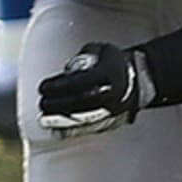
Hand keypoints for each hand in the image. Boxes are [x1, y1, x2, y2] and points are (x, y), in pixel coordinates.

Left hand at [38, 42, 156, 137]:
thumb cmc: (115, 63)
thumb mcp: (103, 49)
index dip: (59, 86)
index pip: (79, 82)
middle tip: (42, 103)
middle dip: (56, 104)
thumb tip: (68, 68)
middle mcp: (111, 94)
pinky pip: (90, 129)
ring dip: (61, 121)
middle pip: (79, 102)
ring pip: (83, 119)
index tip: (44, 87)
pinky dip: (72, 131)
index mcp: (109, 74)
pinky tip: (57, 132)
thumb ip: (86, 53)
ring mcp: (112, 110)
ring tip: (43, 120)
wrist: (139, 79)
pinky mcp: (111, 122)